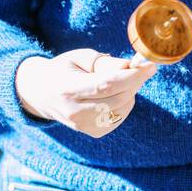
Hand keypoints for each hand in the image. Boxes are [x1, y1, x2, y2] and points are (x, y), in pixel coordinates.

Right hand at [14, 49, 159, 138]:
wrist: (41, 95)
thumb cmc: (63, 70)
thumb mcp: (80, 57)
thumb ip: (106, 62)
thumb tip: (132, 67)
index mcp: (68, 90)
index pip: (107, 85)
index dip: (132, 76)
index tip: (150, 64)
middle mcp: (76, 113)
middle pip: (120, 97)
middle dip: (136, 80)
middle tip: (139, 66)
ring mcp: (85, 126)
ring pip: (124, 107)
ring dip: (130, 90)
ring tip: (114, 80)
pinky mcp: (94, 132)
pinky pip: (122, 115)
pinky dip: (124, 101)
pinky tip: (110, 94)